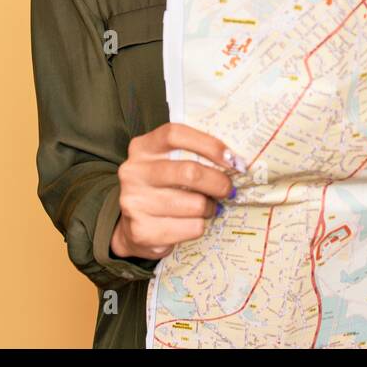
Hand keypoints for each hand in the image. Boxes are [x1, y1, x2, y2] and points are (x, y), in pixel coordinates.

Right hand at [111, 122, 244, 259]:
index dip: (208, 144)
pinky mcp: (142, 231)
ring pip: (195, 204)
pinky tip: (191, 223)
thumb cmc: (161, 189)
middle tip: (228, 188)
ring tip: (206, 208)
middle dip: (218, 182)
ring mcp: (135, 202)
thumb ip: (191, 155)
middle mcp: (134, 172)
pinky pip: (191, 227)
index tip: (231, 158)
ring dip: (210, 208)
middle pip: (189, 172)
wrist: (132, 228)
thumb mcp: (167, 164)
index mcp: (142, 148)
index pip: (175, 134)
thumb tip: (234, 161)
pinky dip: (200, 226)